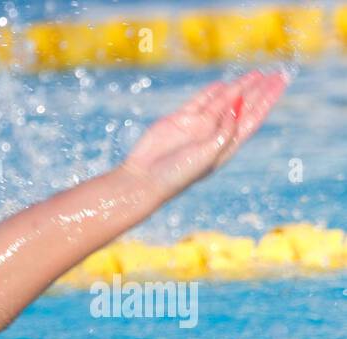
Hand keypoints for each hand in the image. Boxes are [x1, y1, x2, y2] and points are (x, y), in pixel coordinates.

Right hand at [122, 71, 287, 198]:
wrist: (145, 178)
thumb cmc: (178, 173)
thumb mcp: (209, 154)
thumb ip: (226, 130)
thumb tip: (238, 103)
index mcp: (226, 146)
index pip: (253, 118)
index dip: (267, 100)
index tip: (280, 83)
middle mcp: (214, 135)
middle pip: (243, 107)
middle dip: (259, 91)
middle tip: (276, 74)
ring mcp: (197, 127)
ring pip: (223, 101)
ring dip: (239, 87)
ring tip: (255, 73)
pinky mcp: (179, 120)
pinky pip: (199, 102)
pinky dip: (211, 93)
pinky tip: (223, 84)